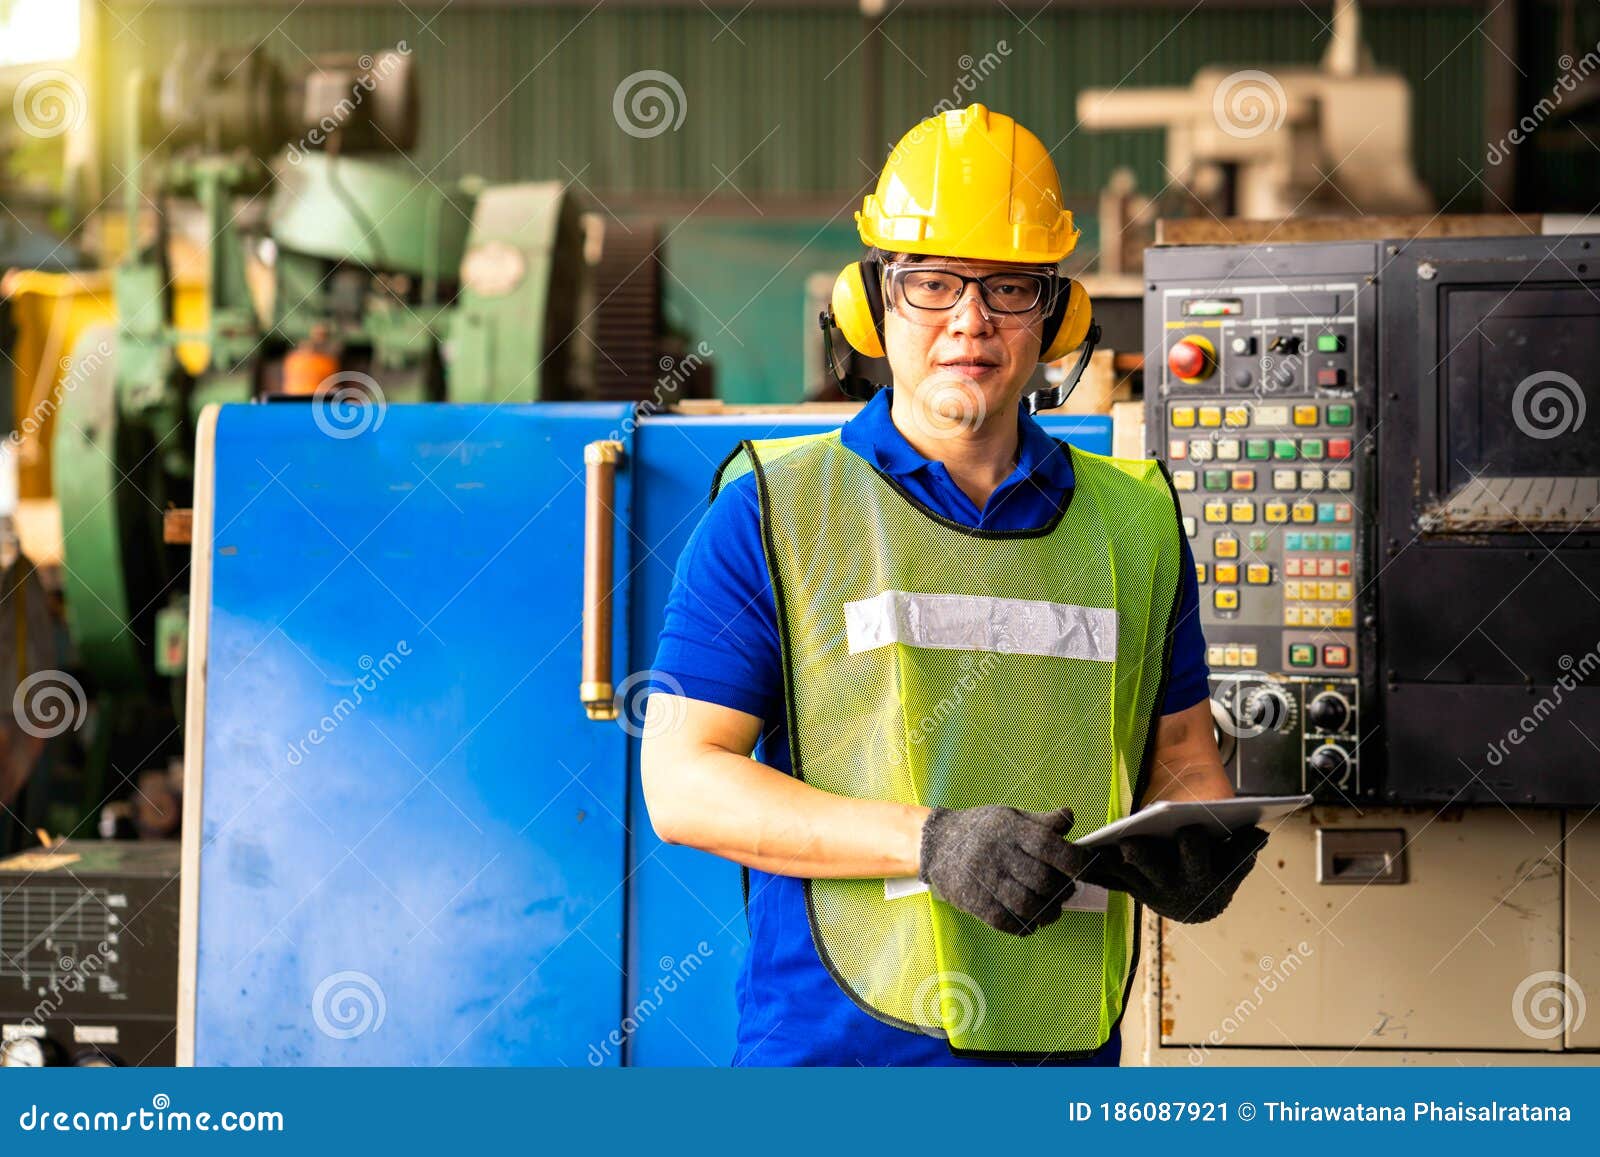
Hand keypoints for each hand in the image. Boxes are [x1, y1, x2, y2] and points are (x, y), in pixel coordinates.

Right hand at [917, 804, 1106, 935]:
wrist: (937, 843)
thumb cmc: (981, 830)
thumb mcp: (1010, 817)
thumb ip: (1042, 822)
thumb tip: (1070, 817)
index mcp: (1011, 829)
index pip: (1049, 845)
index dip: (1073, 860)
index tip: (1083, 868)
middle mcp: (998, 853)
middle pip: (1042, 880)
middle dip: (1062, 891)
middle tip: (1066, 893)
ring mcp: (985, 878)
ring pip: (1027, 905)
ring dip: (1047, 914)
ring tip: (1052, 911)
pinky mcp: (973, 900)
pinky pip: (1004, 921)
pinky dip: (1024, 927)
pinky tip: (1031, 923)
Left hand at [1076, 824, 1267, 923]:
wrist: (1198, 899)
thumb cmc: (1218, 866)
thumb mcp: (1235, 856)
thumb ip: (1244, 845)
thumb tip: (1259, 833)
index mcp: (1202, 878)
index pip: (1199, 858)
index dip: (1194, 844)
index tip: (1190, 828)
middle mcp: (1172, 889)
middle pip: (1155, 870)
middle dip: (1144, 857)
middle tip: (1130, 844)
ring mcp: (1146, 889)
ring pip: (1124, 874)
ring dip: (1107, 861)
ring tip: (1093, 842)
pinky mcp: (1127, 886)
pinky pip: (1106, 878)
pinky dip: (1090, 867)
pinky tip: (1077, 850)